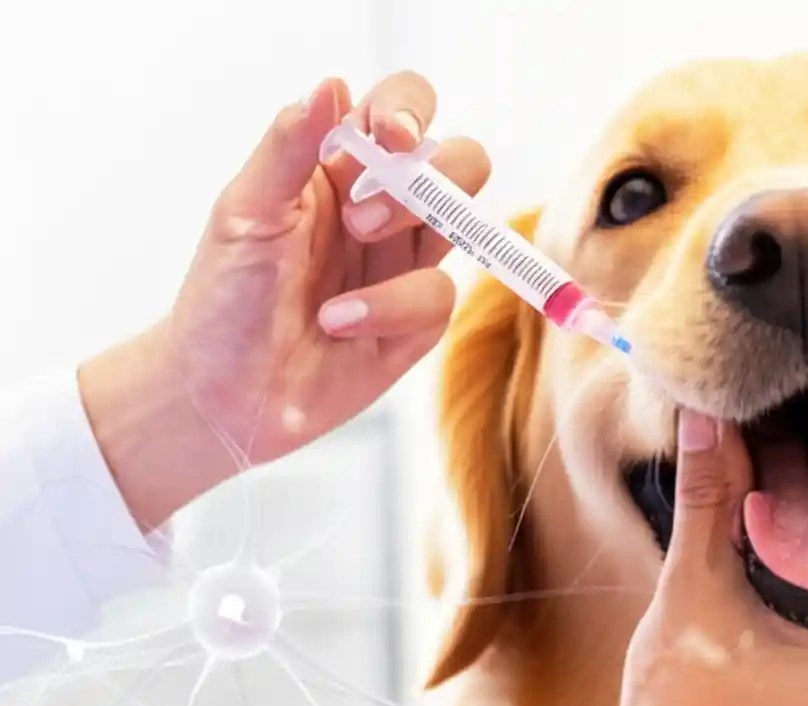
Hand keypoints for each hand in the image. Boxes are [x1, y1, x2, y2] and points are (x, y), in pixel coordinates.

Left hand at [79, 73, 489, 528]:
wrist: (221, 396)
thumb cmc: (223, 298)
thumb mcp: (244, 212)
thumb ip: (287, 146)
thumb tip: (331, 84)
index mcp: (340, 167)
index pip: (402, 109)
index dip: (410, 110)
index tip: (391, 137)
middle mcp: (384, 208)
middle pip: (459, 161)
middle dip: (430, 179)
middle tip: (361, 217)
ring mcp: (405, 264)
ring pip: (462, 222)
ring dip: (407, 237)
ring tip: (341, 271)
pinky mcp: (420, 321)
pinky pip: (440, 295)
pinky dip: (388, 306)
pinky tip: (339, 322)